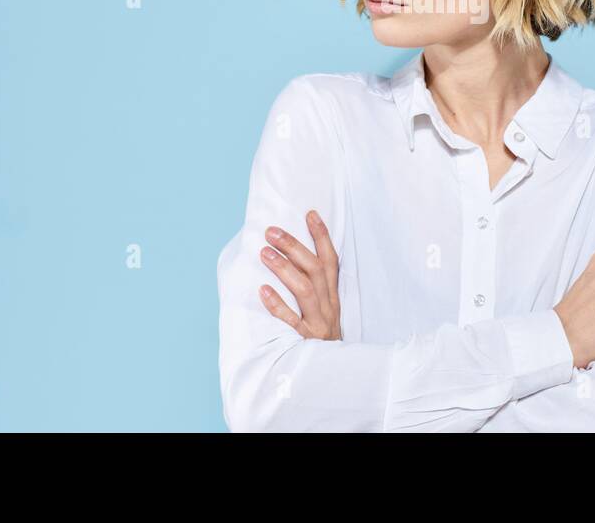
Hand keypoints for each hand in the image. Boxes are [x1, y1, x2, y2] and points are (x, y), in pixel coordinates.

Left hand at [258, 209, 342, 339]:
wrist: (332, 381)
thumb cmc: (319, 343)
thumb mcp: (322, 314)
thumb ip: (310, 291)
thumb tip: (282, 262)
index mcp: (332, 298)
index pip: (331, 261)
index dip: (322, 237)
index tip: (310, 214)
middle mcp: (328, 307)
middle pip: (315, 270)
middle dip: (294, 247)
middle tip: (271, 231)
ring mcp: (318, 325)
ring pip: (305, 290)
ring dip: (285, 269)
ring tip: (264, 253)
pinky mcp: (306, 344)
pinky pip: (291, 322)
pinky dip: (277, 305)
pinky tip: (262, 291)